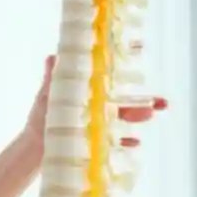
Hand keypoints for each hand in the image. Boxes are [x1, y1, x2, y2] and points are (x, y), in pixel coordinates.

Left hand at [23, 54, 167, 148]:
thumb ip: (53, 77)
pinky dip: (125, 140)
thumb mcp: (47, 95)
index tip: (141, 47)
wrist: (33, 149)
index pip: (109, 72)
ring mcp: (97, 123)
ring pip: (123, 117)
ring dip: (138, 115)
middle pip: (123, 99)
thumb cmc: (40, 119)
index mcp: (87, 89)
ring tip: (152, 114)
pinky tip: (135, 141)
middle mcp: (95, 105)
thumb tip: (53, 56)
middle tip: (163, 100)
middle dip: (145, 99)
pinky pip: (115, 141)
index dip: (125, 60)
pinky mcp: (95, 141)